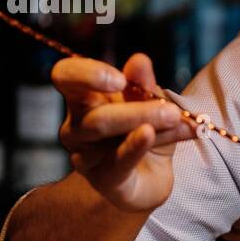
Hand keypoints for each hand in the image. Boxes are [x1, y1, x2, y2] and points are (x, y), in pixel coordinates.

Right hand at [53, 52, 195, 211]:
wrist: (151, 179)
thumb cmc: (144, 134)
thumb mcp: (151, 105)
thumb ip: (143, 85)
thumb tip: (139, 60)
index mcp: (83, 99)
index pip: (65, 76)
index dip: (86, 74)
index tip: (120, 79)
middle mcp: (76, 126)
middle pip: (93, 114)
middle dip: (136, 109)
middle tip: (171, 110)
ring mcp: (85, 156)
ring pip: (104, 134)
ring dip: (144, 123)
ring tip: (174, 119)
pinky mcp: (103, 179)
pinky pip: (116, 161)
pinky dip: (134, 147)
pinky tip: (148, 135)